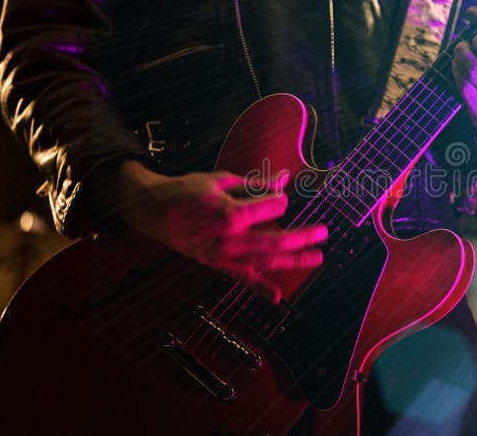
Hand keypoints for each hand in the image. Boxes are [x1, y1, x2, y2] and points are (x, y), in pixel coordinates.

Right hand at [111, 160, 325, 302]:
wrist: (153, 210)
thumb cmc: (188, 191)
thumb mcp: (222, 180)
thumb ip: (256, 183)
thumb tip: (285, 178)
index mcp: (229, 212)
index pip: (270, 208)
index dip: (280, 201)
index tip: (281, 198)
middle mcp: (228, 238)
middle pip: (275, 241)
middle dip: (303, 236)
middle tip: (323, 231)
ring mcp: (223, 255)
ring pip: (265, 261)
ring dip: (294, 261)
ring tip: (318, 258)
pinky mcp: (217, 265)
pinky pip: (242, 280)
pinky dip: (260, 290)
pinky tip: (278, 298)